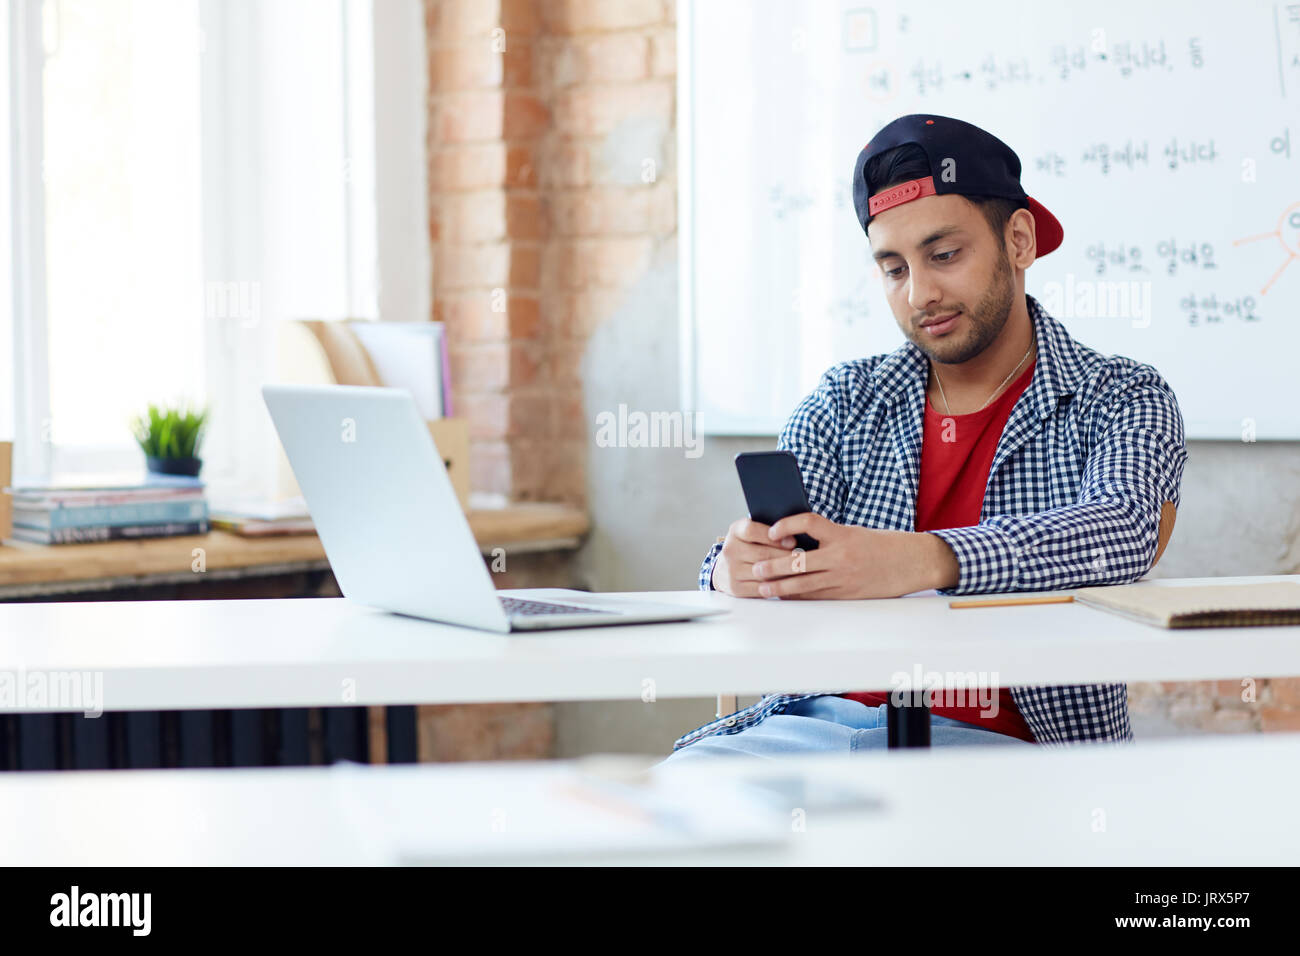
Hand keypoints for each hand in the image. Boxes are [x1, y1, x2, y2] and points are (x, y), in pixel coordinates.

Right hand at [710, 517, 800, 596]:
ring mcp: (731, 570)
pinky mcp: (736, 588)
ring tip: (800, 571)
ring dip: (784, 573)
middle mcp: (730, 549)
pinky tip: (789, 583)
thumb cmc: (748, 547)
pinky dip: (777, 586)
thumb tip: (795, 534)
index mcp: (736, 531)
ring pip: (764, 572)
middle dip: (787, 557)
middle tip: (805, 559)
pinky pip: (761, 588)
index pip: (752, 530)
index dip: (774, 537)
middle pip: (762, 554)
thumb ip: (770, 530)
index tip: (793, 541)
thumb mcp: (754, 533)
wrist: (725, 569)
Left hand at [747, 512, 959, 598]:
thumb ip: (827, 537)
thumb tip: (794, 541)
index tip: (771, 531)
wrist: (912, 562)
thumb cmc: (881, 544)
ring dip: (780, 587)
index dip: (787, 525)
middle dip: (774, 566)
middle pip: (799, 562)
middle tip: (756, 568)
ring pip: (804, 585)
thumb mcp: (853, 533)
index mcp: (842, 534)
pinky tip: (785, 597)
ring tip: (762, 588)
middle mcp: (841, 556)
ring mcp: (843, 578)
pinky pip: (816, 597)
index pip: (808, 523)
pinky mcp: (847, 594)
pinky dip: (798, 597)